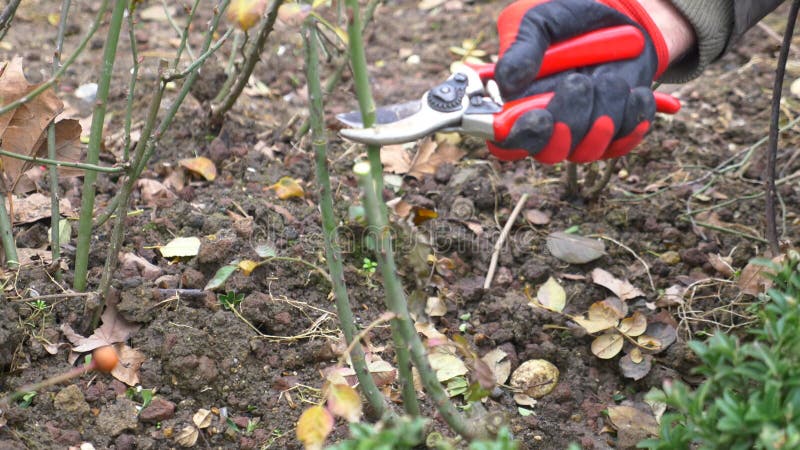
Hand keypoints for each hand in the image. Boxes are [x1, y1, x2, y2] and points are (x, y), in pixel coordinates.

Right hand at [488, 0, 676, 162]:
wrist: (618, 13)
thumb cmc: (568, 18)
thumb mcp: (539, 20)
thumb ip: (520, 49)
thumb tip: (505, 84)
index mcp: (517, 103)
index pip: (507, 142)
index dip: (519, 138)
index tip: (539, 117)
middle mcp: (547, 125)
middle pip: (549, 152)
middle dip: (568, 125)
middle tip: (579, 83)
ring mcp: (582, 132)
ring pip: (588, 149)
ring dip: (603, 113)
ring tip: (609, 78)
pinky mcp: (616, 131)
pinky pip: (624, 141)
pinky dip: (631, 116)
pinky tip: (633, 91)